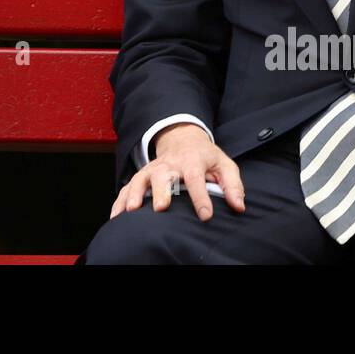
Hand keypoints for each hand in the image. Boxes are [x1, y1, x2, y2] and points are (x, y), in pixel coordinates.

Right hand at [109, 123, 245, 221]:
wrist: (183, 138)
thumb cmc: (206, 157)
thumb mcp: (224, 165)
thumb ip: (232, 185)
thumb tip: (239, 206)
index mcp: (192, 160)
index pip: (196, 178)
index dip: (201, 197)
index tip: (206, 216)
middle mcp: (170, 164)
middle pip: (163, 176)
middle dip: (161, 191)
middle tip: (161, 208)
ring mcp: (153, 168)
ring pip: (141, 179)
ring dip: (136, 194)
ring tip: (132, 211)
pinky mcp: (143, 175)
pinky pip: (128, 186)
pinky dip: (120, 200)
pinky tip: (116, 216)